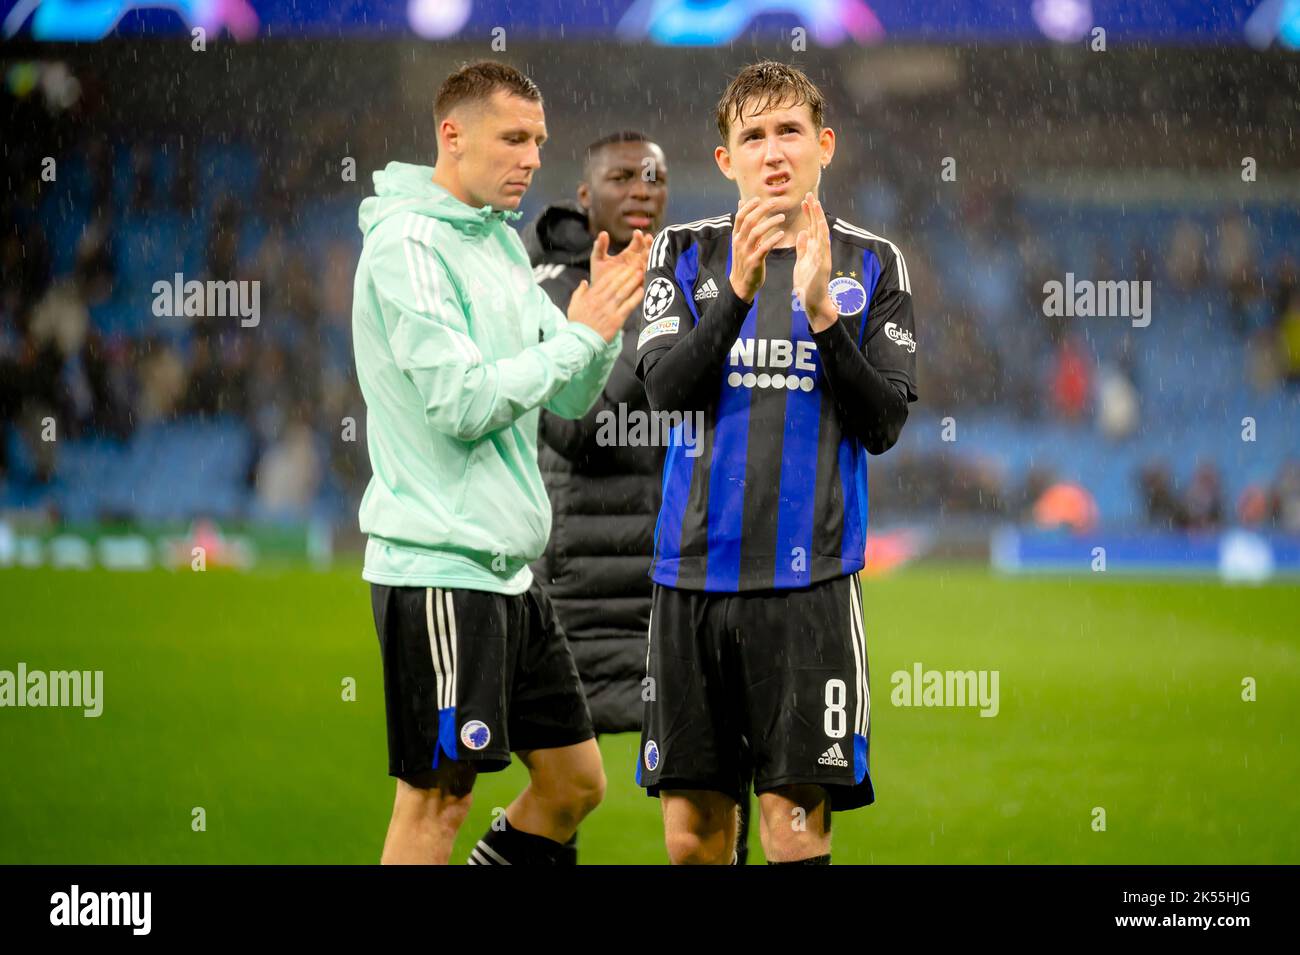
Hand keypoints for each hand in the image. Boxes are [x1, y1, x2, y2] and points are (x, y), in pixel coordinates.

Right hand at [567, 264, 643, 342]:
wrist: (580, 341)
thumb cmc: (577, 324)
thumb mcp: (573, 305)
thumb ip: (579, 292)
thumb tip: (584, 281)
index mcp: (591, 296)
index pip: (605, 279)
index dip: (616, 271)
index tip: (624, 265)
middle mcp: (601, 301)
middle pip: (616, 283)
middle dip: (627, 273)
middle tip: (636, 265)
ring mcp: (609, 310)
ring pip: (623, 292)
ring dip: (633, 282)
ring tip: (641, 274)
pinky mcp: (616, 320)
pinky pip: (628, 306)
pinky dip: (635, 298)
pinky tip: (641, 291)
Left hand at [590, 229, 649, 290]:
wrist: (599, 297)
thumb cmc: (599, 278)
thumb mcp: (597, 259)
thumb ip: (600, 247)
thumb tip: (603, 233)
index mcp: (627, 255)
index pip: (637, 243)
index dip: (638, 237)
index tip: (637, 233)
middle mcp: (636, 263)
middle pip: (646, 251)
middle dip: (648, 244)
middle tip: (649, 237)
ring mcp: (640, 274)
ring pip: (649, 263)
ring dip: (651, 256)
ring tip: (650, 249)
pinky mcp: (640, 285)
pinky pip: (647, 277)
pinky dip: (649, 271)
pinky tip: (649, 266)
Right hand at [729, 196, 785, 301]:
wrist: (740, 285)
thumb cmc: (744, 261)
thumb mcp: (740, 241)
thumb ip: (743, 223)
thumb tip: (741, 203)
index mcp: (736, 237)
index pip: (740, 217)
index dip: (749, 206)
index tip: (759, 199)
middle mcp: (739, 243)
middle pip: (749, 221)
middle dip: (762, 210)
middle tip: (775, 203)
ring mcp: (746, 252)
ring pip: (756, 232)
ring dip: (770, 223)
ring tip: (782, 217)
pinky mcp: (754, 262)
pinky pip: (763, 248)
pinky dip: (773, 239)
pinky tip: (781, 234)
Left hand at [794, 193, 835, 331]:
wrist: (813, 302)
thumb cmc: (808, 284)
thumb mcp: (802, 262)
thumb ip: (803, 248)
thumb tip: (802, 232)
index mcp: (814, 249)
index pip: (812, 227)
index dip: (809, 213)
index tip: (804, 200)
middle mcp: (820, 251)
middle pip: (818, 227)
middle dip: (814, 211)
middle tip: (809, 195)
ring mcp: (823, 257)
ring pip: (822, 235)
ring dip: (819, 220)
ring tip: (815, 206)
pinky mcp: (823, 267)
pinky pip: (823, 250)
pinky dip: (821, 238)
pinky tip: (819, 228)